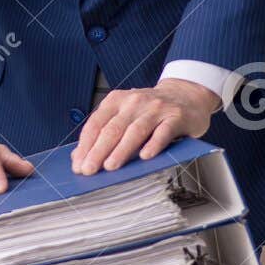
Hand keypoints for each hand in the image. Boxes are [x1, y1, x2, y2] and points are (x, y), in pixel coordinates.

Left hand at [71, 79, 220, 175]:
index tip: (78, 164)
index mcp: (116, 100)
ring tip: (110, 166)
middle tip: (89, 170)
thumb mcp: (124, 114)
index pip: (96, 123)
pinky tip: (145, 157)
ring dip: (121, 150)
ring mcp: (156, 108)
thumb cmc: (150, 110)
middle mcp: (134, 102)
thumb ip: (104, 131)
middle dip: (98, 151)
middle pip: (113, 128)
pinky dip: (153, 145)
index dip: (85, 145)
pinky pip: (163, 132)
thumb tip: (80, 155)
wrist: (186, 95)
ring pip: (135, 131)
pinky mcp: (176, 117)